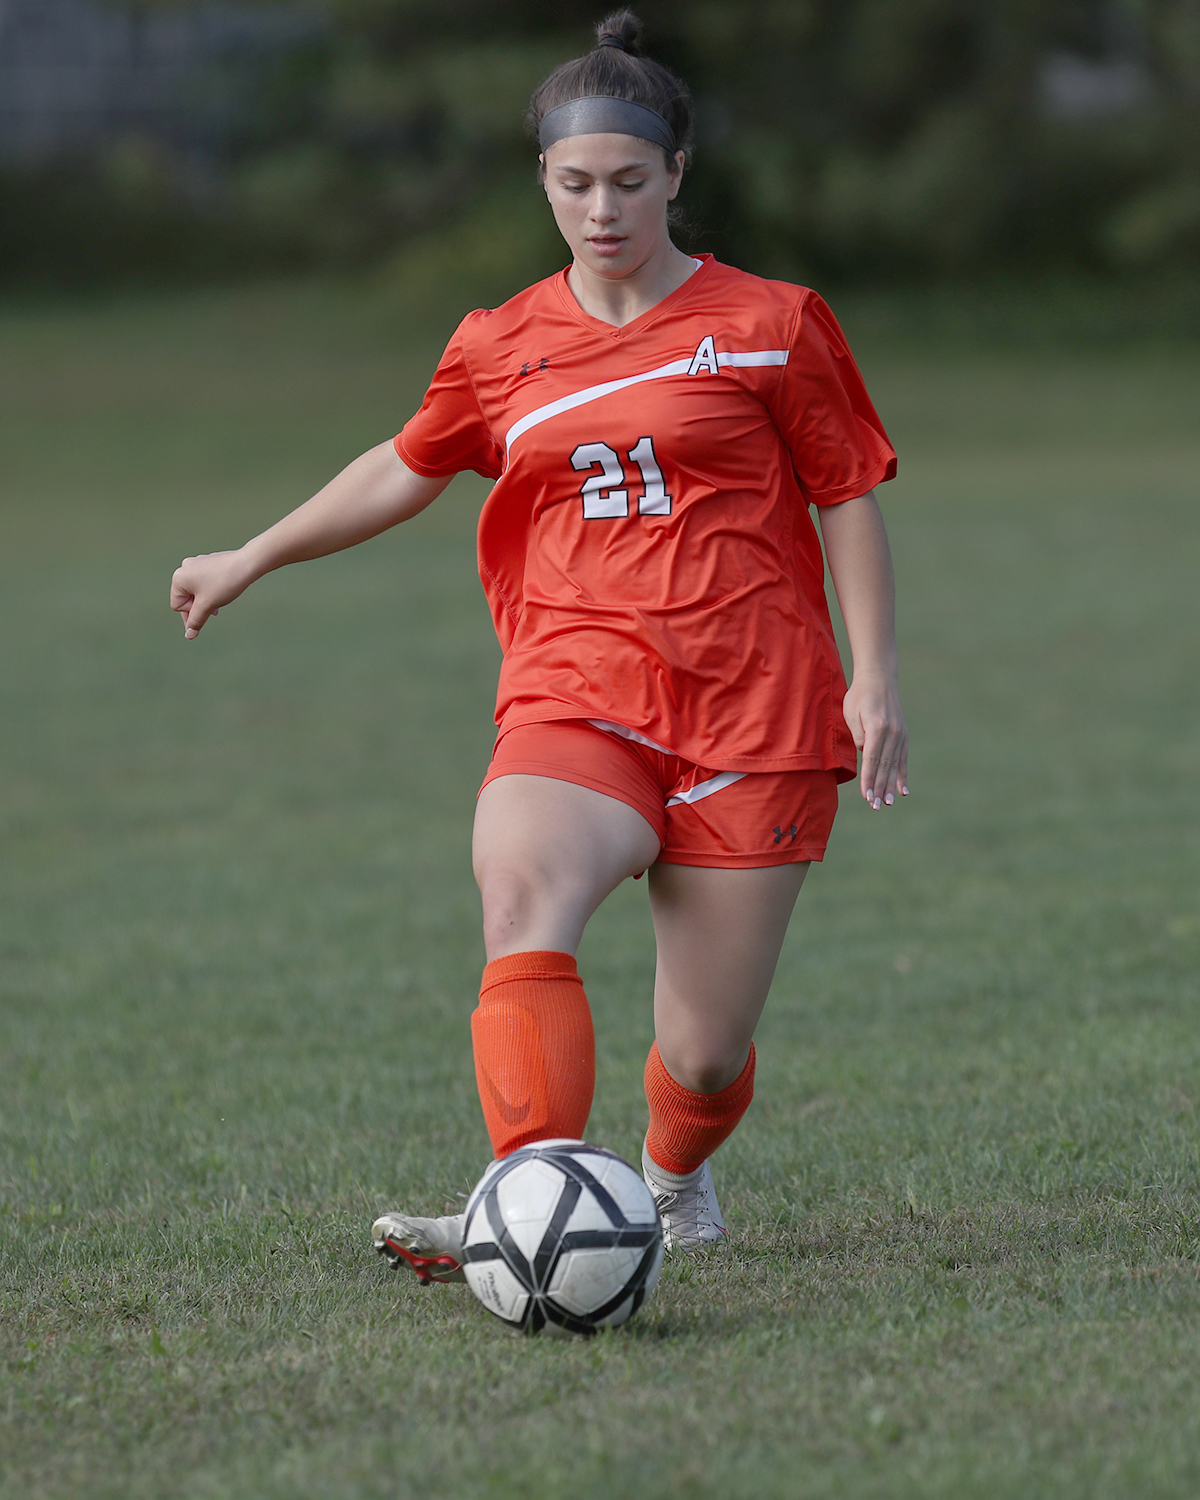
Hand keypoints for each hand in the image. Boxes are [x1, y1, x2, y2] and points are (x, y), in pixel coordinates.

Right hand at [170, 549, 256, 638]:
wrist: (246, 564)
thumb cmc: (225, 583)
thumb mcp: (207, 606)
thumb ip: (196, 621)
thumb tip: (189, 635)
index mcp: (179, 578)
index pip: (177, 606)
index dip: (192, 613)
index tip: (207, 612)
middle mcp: (184, 568)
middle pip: (186, 598)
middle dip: (199, 607)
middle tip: (215, 610)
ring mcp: (196, 563)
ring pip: (197, 591)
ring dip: (206, 600)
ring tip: (220, 600)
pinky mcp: (208, 562)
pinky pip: (205, 582)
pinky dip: (212, 591)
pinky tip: (223, 591)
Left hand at [842, 670, 907, 809]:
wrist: (879, 678)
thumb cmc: (859, 696)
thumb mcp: (851, 714)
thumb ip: (858, 737)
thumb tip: (866, 756)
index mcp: (877, 728)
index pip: (872, 760)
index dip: (869, 780)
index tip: (866, 796)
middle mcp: (893, 733)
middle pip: (885, 766)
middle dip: (880, 788)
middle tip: (876, 807)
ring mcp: (901, 734)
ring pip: (894, 765)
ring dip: (890, 786)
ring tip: (888, 803)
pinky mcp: (904, 735)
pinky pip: (903, 759)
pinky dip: (902, 775)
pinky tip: (903, 791)